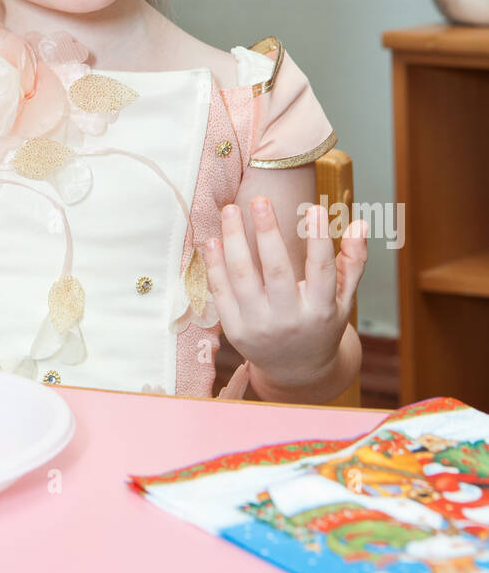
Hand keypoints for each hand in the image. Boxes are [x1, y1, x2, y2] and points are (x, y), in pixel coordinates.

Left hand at [201, 199, 367, 389]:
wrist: (296, 372)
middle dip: (267, 232)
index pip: (322, 271)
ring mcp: (259, 326)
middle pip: (276, 270)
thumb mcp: (344, 300)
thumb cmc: (320, 326)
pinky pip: (221, 292)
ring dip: (233, 240)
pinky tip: (214, 240)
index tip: (316, 209)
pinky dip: (215, 264)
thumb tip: (359, 225)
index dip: (320, 239)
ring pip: (242, 276)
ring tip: (231, 210)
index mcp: (320, 310)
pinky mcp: (234, 330)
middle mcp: (289, 319)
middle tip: (260, 200)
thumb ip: (353, 263)